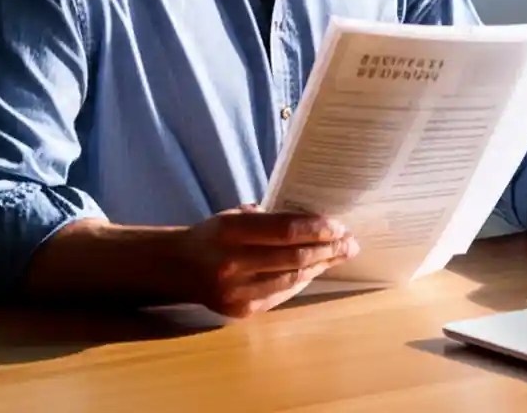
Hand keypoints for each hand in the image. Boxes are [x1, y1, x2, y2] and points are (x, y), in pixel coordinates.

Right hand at [175, 206, 359, 317]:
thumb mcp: (233, 216)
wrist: (174, 269)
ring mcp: (237, 292)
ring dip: (321, 266)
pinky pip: (282, 294)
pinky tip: (317, 270)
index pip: (285, 230)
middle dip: (329, 249)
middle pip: (294, 257)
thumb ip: (271, 218)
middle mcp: (232, 264)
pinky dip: (303, 281)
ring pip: (292, 278)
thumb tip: (317, 221)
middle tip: (351, 243)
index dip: (318, 229)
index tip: (340, 226)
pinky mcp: (241, 311)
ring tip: (341, 255)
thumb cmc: (211, 236)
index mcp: (230, 232)